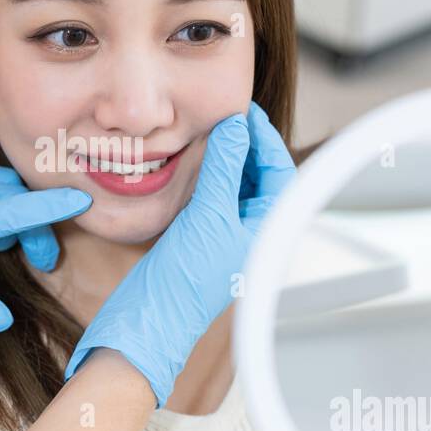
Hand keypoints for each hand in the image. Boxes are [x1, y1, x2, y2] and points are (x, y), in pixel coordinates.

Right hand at [64, 102, 295, 405]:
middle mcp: (254, 232)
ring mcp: (229, 236)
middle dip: (247, 146)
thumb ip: (224, 167)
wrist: (151, 318)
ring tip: (210, 133)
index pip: (280, 173)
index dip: (266, 139)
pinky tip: (194, 162)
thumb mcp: (208, 213)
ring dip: (226, 159)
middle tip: (227, 117)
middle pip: (260, 178)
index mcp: (268, 230)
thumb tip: (236, 126)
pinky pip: (215, 199)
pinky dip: (209, 176)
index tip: (246, 113)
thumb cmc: (186, 277)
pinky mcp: (205, 240)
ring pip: (237, 187)